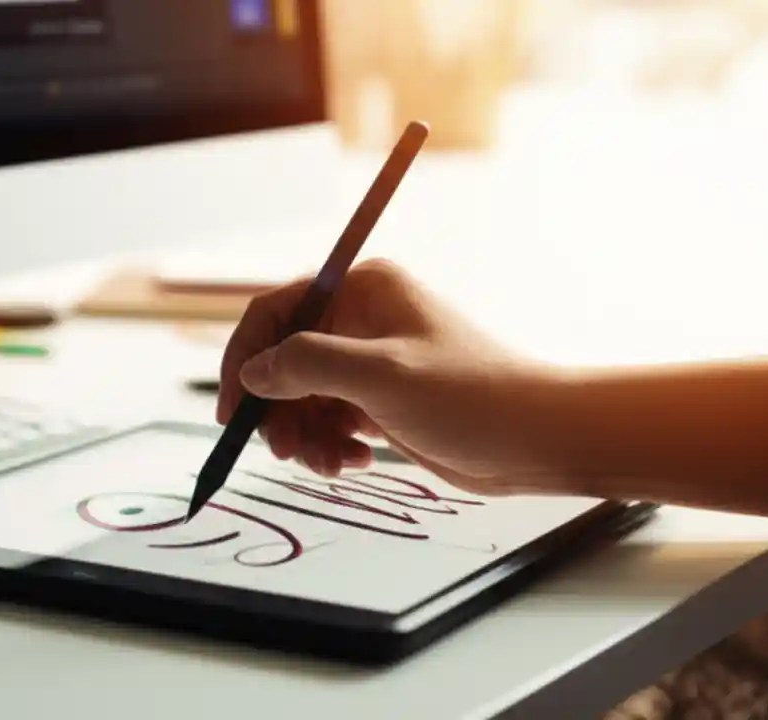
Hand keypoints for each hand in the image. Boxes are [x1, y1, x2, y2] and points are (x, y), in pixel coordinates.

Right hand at [218, 259, 567, 496]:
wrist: (536, 439)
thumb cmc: (472, 397)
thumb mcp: (380, 376)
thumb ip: (307, 366)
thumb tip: (253, 373)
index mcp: (362, 290)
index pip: (275, 312)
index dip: (244, 359)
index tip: (232, 410)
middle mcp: (362, 319)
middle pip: (284, 360)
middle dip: (277, 409)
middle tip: (283, 451)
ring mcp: (370, 361)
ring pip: (302, 397)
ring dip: (303, 435)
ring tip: (329, 464)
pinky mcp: (381, 399)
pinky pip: (329, 419)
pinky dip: (328, 445)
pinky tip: (352, 462)